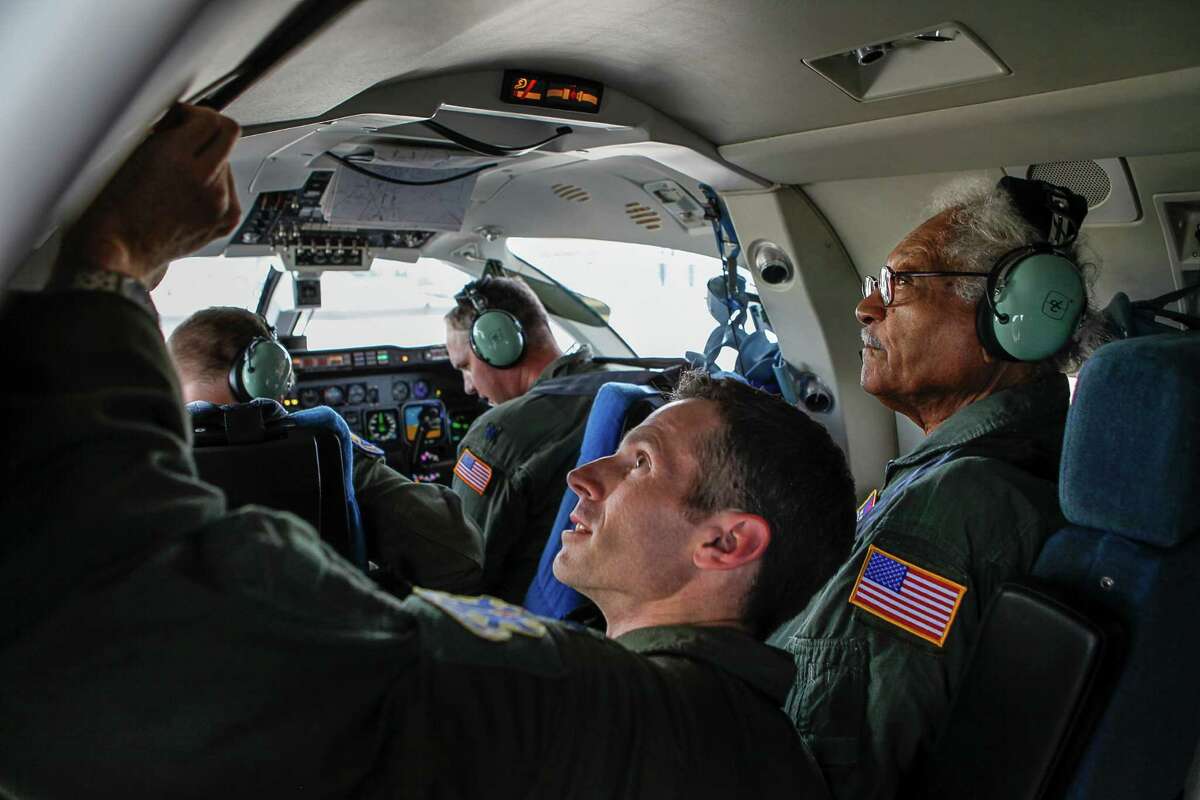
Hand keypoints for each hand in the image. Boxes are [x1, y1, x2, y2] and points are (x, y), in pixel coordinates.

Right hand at [57, 103, 241, 288]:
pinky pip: (229, 188)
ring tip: (179, 175)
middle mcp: (203, 179)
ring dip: (208, 161)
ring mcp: (219, 202)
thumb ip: (165, 134)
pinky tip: (189, 194)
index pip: (209, 118)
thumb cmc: (116, 207)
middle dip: (208, 130)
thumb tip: (185, 121)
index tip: (181, 120)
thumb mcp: (131, 155)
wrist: (123, 249)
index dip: (193, 114)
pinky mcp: (226, 219)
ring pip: (227, 162)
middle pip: (228, 134)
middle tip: (188, 137)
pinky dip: (214, 185)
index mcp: (174, 157)